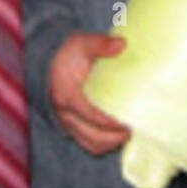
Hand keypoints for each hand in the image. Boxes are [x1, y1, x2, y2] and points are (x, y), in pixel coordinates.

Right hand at [47, 32, 130, 155]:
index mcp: (67, 96)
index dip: (112, 121)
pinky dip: (105, 144)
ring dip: (112, 142)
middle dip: (116, 136)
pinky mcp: (72, 128)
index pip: (91, 115)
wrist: (50, 63)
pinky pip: (89, 144)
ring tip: (129, 132)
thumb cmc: (68, 54)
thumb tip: (122, 44)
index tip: (130, 121)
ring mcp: (68, 124)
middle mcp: (65, 115)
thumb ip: (100, 44)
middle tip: (135, 127)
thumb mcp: (82, 43)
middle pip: (94, 136)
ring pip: (92, 144)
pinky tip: (118, 136)